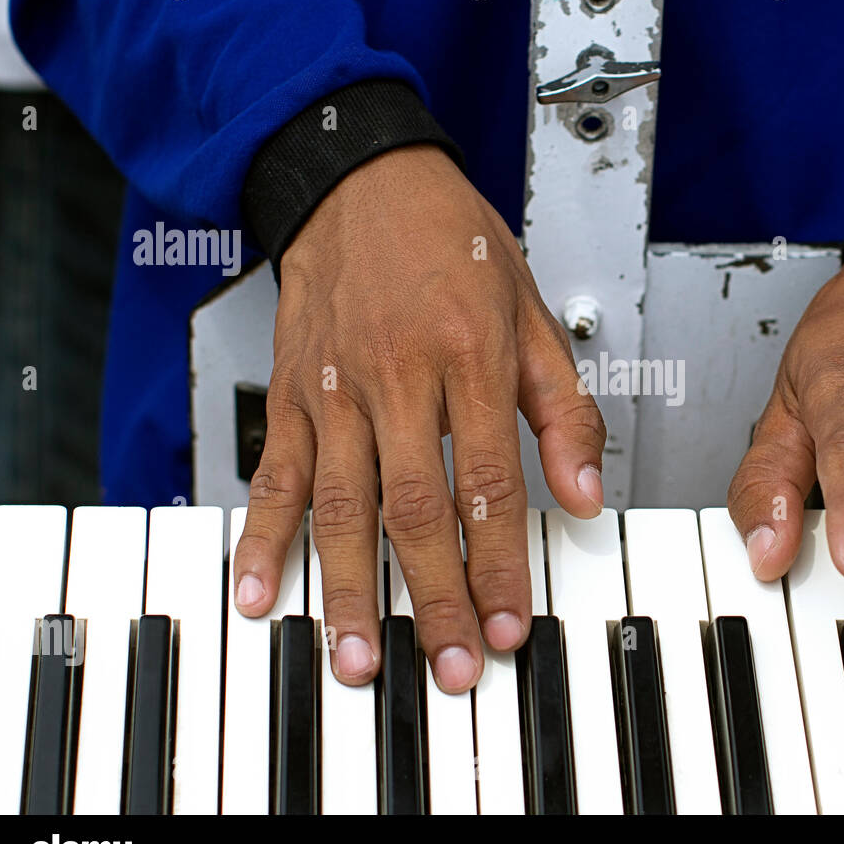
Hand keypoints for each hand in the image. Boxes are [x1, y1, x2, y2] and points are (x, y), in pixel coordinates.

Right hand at [231, 144, 605, 690]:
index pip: (487, 478)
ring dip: (348, 590)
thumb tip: (584, 492)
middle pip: (412, 507)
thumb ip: (561, 407)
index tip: (509, 621)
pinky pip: (275, 475)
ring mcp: (335, 389)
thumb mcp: (531, 310)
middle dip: (432, 596)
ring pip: (340, 505)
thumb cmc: (452, 240)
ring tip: (356, 657)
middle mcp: (396, 375)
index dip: (497, 559)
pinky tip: (259, 591)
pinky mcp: (291, 394)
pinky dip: (261, 538)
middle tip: (448, 665)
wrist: (361, 178)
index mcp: (469, 354)